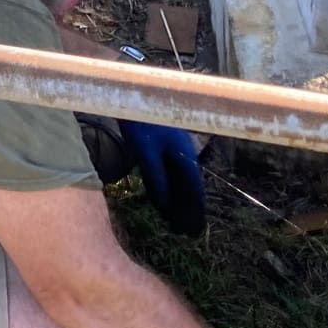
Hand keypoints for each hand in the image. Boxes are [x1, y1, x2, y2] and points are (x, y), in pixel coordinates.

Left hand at [121, 119, 206, 235]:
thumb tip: (165, 205)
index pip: (195, 190)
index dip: (195, 210)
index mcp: (186, 157)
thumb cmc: (141, 123)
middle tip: (185, 231)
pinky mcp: (161, 145)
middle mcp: (184, 154)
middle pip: (189, 186)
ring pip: (179, 180)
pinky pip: (169, 171)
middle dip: (187, 208)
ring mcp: (174, 149)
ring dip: (177, 199)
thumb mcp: (147, 154)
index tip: (194, 230)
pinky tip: (161, 195)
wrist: (133, 96)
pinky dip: (168, 186)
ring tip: (174, 218)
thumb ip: (156, 178)